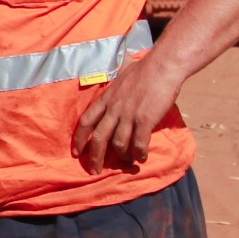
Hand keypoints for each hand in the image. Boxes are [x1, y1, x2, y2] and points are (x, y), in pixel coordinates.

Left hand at [72, 46, 182, 172]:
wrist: (162, 66)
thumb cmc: (144, 69)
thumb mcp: (120, 75)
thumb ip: (115, 82)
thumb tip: (116, 75)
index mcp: (106, 99)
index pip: (86, 121)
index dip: (79, 139)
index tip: (76, 152)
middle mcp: (114, 109)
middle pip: (98, 138)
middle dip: (95, 157)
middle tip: (94, 171)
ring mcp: (128, 115)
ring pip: (119, 144)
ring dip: (122, 157)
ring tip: (127, 163)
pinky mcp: (144, 120)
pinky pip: (138, 143)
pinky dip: (139, 154)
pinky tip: (142, 158)